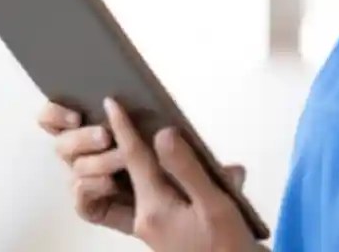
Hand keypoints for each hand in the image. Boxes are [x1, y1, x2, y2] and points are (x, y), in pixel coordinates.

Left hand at [36, 99, 255, 251]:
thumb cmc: (228, 245)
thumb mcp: (215, 205)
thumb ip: (188, 169)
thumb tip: (163, 135)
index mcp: (154, 208)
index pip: (135, 159)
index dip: (124, 128)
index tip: (111, 102)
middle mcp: (145, 216)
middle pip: (130, 169)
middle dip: (125, 141)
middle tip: (122, 111)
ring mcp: (150, 224)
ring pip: (138, 181)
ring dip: (137, 159)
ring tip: (139, 135)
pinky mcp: (160, 227)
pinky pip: (149, 193)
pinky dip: (152, 174)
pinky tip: (168, 162)